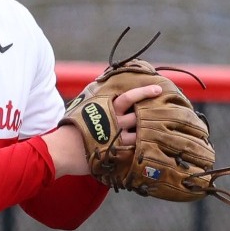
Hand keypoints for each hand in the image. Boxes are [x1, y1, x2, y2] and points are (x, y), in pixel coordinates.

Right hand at [45, 82, 162, 176]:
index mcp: (106, 108)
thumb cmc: (71, 127)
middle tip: (168, 111)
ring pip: (140, 133)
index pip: (129, 97)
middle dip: (153, 113)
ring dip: (150, 132)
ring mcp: (116, 138)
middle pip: (139, 116)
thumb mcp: (82, 106)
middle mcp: (114, 121)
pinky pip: (134, 149)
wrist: (61, 149)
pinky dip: (142, 147)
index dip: (145, 92)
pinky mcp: (115, 153)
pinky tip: (150, 147)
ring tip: (161, 131)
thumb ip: (96, 94)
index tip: (158, 89)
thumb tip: (102, 77)